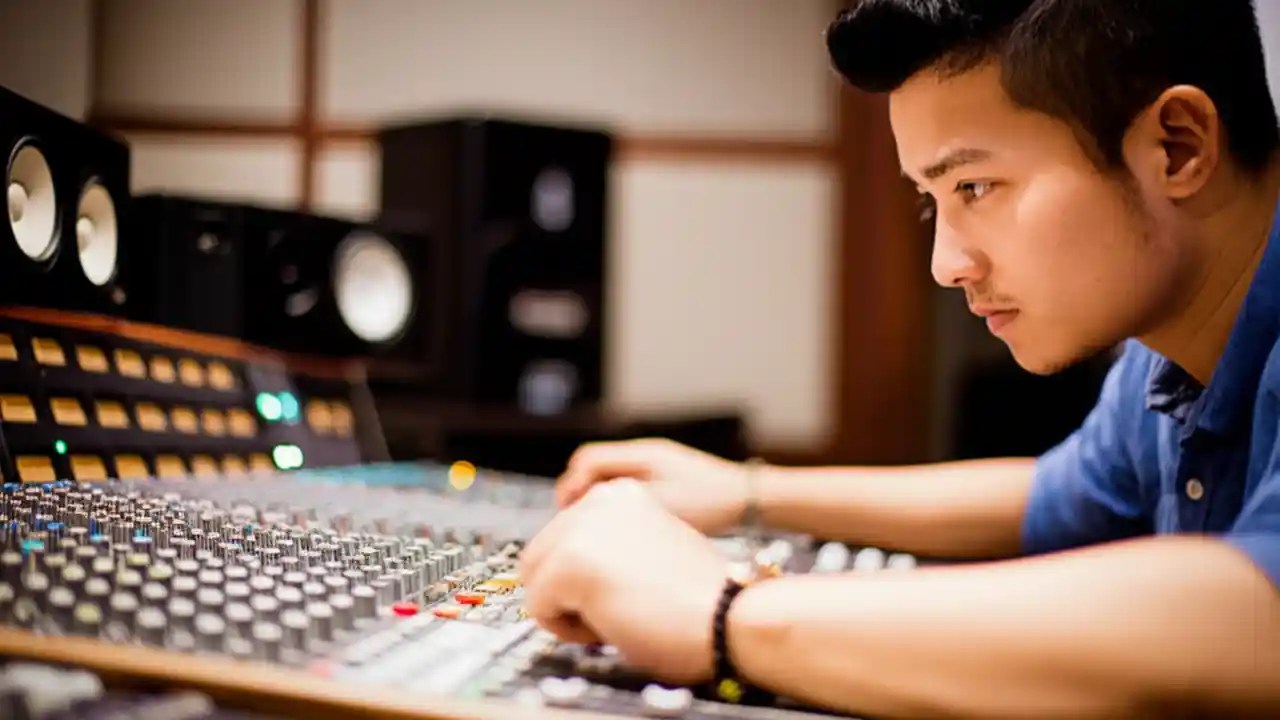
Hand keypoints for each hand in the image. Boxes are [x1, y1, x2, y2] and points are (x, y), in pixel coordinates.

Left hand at [519, 479, 729, 684]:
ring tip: (616, 612)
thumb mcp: (649, 548)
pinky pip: (537, 608)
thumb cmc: (700, 597)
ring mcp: (581, 527)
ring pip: (534, 579)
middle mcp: (598, 499)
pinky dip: (567, 629)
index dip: (583, 578)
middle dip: (566, 591)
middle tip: (617, 606)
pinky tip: (612, 622)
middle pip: (539, 554)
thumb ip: (610, 545)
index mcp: (619, 493)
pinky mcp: (570, 561)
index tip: (624, 590)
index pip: (562, 537)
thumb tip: (561, 568)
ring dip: (566, 608)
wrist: (730, 616)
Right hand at [555, 439, 751, 533]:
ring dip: (601, 502)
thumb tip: (583, 510)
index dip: (570, 485)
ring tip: (597, 531)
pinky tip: (625, 532)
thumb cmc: (710, 502)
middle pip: (596, 467)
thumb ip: (620, 505)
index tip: (566, 513)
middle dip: (580, 494)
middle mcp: (646, 455)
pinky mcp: (668, 483)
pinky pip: (632, 490)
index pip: (587, 460)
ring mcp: (658, 467)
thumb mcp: (661, 505)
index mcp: (641, 455)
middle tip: (574, 523)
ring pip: (614, 480)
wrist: (751, 500)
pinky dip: (621, 507)